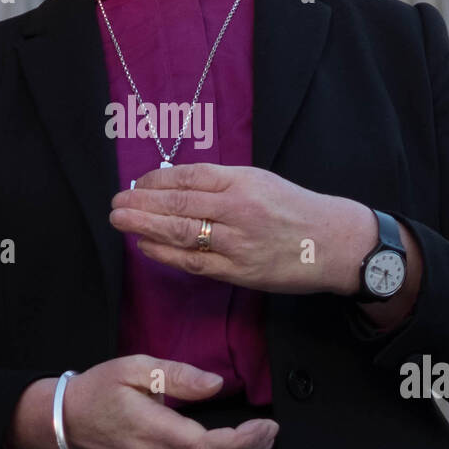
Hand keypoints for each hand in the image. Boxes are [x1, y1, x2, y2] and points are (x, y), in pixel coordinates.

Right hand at [61, 355, 278, 448]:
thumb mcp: (135, 367)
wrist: (66, 424)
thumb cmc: (98, 392)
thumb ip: (178, 375)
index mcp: (150, 432)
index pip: (207, 447)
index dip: (244, 441)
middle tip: (270, 433)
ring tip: (261, 448)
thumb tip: (215, 384)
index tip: (265, 426)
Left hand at [109, 163, 375, 293]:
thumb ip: (222, 182)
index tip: (136, 184)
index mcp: (243, 181)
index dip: (156, 180)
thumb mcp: (261, 181)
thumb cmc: (295, 209)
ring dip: (145, 227)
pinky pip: (194, 262)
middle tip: (115, 203)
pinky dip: (166, 254)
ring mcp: (237, 242)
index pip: (189, 177)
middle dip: (141, 204)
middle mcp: (238, 209)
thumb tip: (175, 184)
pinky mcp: (239, 271)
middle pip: (178, 204)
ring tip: (121, 221)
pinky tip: (146, 247)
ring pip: (181, 232)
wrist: (334, 242)